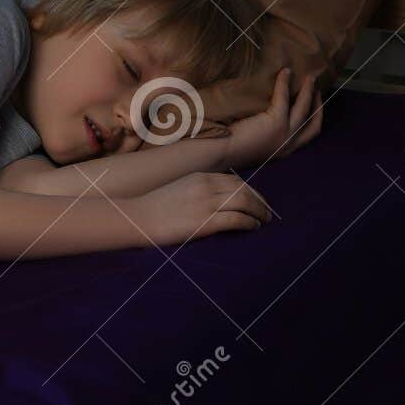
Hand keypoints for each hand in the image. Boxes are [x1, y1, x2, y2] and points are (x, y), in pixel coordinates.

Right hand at [131, 171, 271, 244]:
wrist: (136, 218)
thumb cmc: (152, 209)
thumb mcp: (177, 191)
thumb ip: (196, 193)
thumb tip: (212, 204)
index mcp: (200, 177)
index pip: (235, 181)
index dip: (251, 191)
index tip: (257, 201)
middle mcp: (206, 186)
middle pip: (244, 190)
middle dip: (260, 201)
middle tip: (267, 213)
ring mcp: (206, 203)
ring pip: (245, 203)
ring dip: (259, 212)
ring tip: (265, 221)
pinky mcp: (206, 222)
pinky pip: (237, 219)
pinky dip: (250, 222)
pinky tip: (254, 227)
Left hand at [221, 66, 322, 167]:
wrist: (223, 152)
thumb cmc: (232, 147)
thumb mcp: (259, 141)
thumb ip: (269, 132)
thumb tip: (270, 113)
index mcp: (285, 151)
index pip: (309, 134)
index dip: (315, 117)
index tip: (315, 104)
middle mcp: (289, 146)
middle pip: (314, 122)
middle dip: (318, 103)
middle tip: (317, 87)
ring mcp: (285, 135)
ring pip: (304, 108)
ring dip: (309, 91)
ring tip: (310, 77)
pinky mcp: (276, 123)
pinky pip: (284, 98)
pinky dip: (284, 83)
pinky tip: (285, 72)